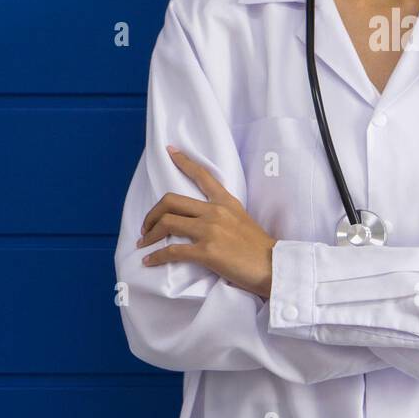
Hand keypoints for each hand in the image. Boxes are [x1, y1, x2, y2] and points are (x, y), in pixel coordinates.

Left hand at [136, 145, 276, 298]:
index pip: (202, 176)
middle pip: (171, 201)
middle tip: (146, 226)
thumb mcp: (243, 220)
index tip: (170, 151)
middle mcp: (215, 212)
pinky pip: (172, 251)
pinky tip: (149, 261)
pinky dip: (155, 257)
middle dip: (152, 214)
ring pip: (167, 223)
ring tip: (144, 243)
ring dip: (150, 234)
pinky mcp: (206, 251)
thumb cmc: (259, 248)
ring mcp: (210, 230)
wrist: (273, 266)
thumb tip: (202, 221)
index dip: (183, 161)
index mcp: (226, 202)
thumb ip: (223, 215)